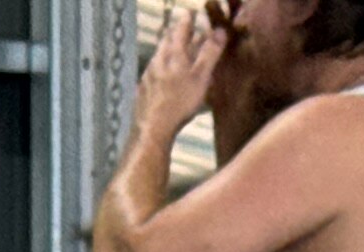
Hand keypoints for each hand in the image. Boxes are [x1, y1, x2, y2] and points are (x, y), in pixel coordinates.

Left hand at [130, 4, 226, 146]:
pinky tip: (162, 75)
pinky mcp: (143, 88)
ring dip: (168, 50)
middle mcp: (158, 59)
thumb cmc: (180, 102)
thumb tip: (220, 30)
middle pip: (167, 40)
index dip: (187, 19)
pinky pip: (153, 71)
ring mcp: (148, 73)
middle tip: (181, 28)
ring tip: (174, 50)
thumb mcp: (201, 77)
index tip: (191, 12)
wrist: (153, 127)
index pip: (181, 29)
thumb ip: (210, 53)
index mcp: (173, 53)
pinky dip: (161, 67)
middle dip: (176, 33)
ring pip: (159, 55)